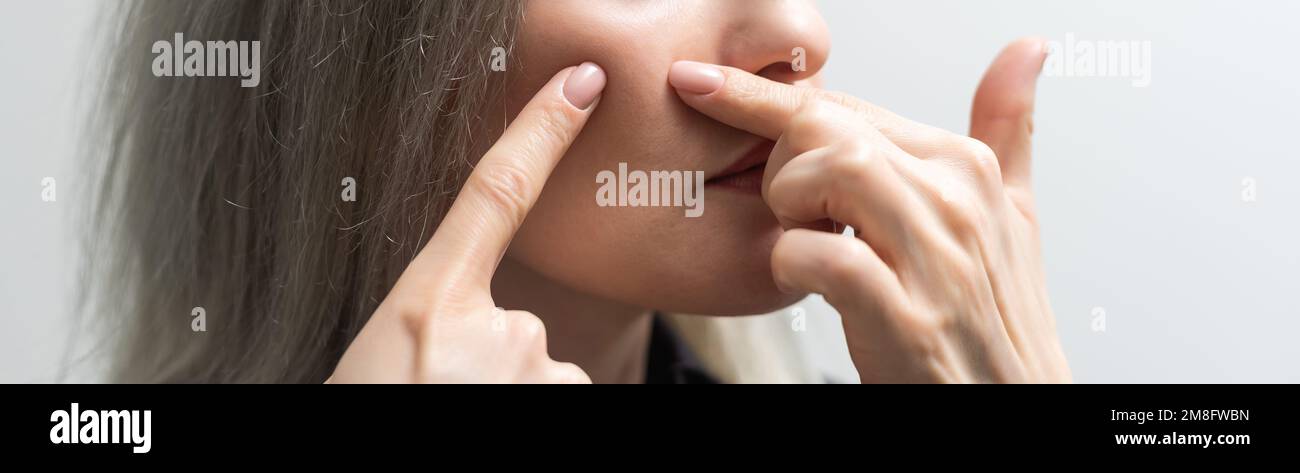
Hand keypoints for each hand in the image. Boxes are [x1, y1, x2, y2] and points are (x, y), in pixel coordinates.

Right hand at [329, 63, 606, 382]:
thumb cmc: (368, 412)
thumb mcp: (384, 349)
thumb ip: (435, 318)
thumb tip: (464, 328)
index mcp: (431, 305)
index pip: (495, 193)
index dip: (540, 134)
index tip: (580, 87)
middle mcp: (500, 332)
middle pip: (516, 322)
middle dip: (488, 356)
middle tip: (441, 391)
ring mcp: (542, 373)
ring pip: (539, 369)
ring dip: (506, 389)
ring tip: (453, 408)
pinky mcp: (571, 402)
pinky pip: (560, 395)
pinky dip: (528, 404)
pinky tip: (481, 419)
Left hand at [669, 38, 1070, 382]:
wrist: (1011, 403)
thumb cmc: (994, 316)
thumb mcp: (1014, 213)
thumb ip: (1009, 127)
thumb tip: (1027, 48)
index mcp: (966, 165)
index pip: (847, 105)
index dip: (766, 101)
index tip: (702, 85)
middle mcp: (956, 199)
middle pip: (828, 127)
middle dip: (779, 162)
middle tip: (792, 212)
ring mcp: (935, 258)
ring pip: (831, 171)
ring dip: (788, 205)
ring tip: (801, 238)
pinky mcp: (906, 319)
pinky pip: (823, 256)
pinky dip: (792, 263)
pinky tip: (802, 278)